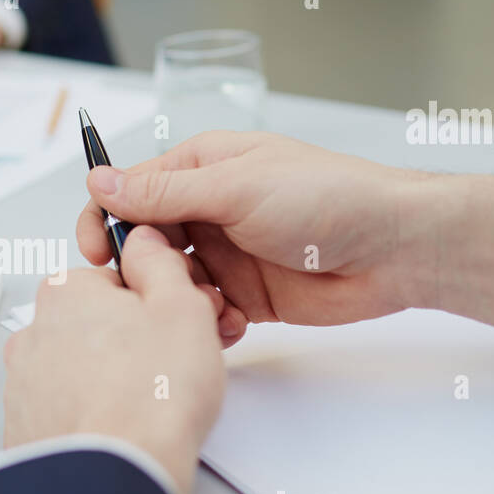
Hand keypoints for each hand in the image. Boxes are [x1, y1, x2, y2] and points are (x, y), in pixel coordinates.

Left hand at [3, 227, 228, 493]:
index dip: (155, 305)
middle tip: (168, 370)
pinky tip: (118, 431)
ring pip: (79, 370)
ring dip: (108, 381)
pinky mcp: (24, 429)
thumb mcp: (181, 307)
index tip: (175, 327)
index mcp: (65, 291)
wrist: (112, 478)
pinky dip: (90, 418)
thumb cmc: (149, 400)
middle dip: (130, 343)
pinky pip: (65, 412)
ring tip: (144, 408)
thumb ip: (160, 263)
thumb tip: (147, 244)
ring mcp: (24, 384)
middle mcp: (33, 333)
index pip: (115, 282)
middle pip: (95, 326)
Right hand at [77, 132, 493, 338]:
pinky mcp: (245, 295)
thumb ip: (164, 194)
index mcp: (201, 170)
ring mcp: (226, 254)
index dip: (104, 220)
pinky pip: (204, 313)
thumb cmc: (327, 198)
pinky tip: (231, 324)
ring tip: (209, 305)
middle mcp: (207, 210)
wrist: (396, 249)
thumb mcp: (236, 188)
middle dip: (141, 270)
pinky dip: (207, 323)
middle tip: (157, 287)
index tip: (96, 252)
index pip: (128, 192)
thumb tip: (99, 181)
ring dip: (178, 299)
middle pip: (143, 243)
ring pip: (170, 283)